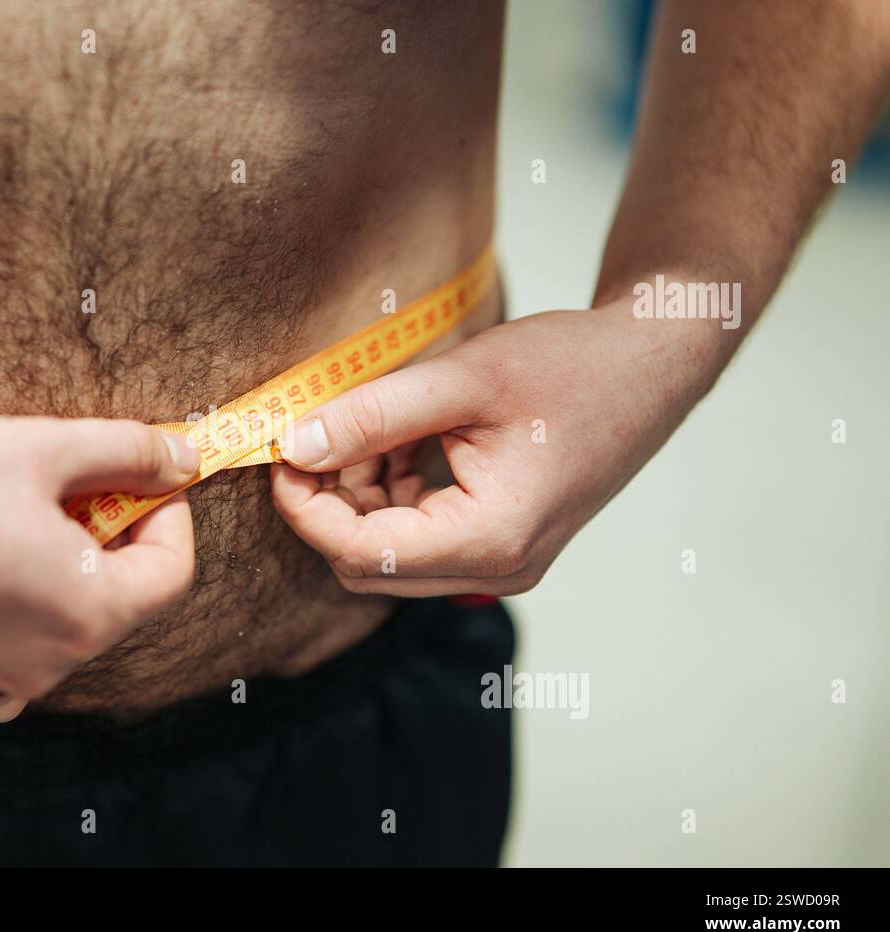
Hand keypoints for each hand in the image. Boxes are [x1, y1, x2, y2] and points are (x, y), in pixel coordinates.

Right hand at [0, 414, 198, 720]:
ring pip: (67, 626)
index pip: (171, 573)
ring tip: (22, 516)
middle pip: (120, 600)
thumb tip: (184, 459)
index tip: (145, 474)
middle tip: (74, 483)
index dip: (169, 516)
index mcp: (88, 614)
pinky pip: (15, 661)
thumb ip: (130, 452)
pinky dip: (22, 619)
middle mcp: (50, 664)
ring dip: (66, 573)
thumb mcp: (47, 447)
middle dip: (114, 538)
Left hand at [271, 300, 718, 596]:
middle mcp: (498, 567)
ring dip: (361, 489)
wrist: (652, 364)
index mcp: (492, 538)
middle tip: (312, 434)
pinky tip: (403, 432)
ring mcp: (500, 560)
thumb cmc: (574, 366)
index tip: (279, 454)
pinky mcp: (497, 539)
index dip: (306, 509)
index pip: (362, 553)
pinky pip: (418, 531)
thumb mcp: (462, 379)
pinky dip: (392, 486)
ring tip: (377, 419)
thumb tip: (294, 446)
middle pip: (369, 563)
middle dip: (329, 501)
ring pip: (388, 548)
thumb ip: (372, 416)